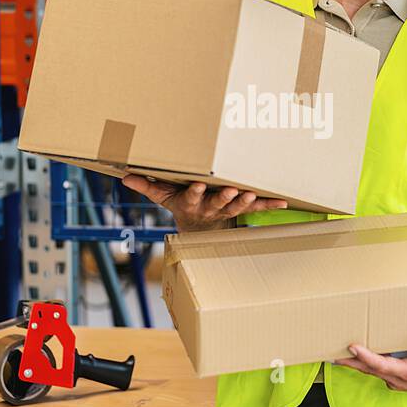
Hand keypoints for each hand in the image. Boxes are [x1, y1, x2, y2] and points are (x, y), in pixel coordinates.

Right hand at [122, 174, 286, 231]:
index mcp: (191, 202)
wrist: (201, 230)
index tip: (197, 185)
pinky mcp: (242, 210)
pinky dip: (269, 205)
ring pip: (237, 206)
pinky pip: (256, 208)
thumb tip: (123, 175)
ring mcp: (227, 210)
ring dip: (245, 201)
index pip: (191, 197)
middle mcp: (210, 208)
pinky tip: (283, 202)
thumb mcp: (164, 196)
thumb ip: (147, 186)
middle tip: (230, 190)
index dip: (194, 192)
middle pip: (217, 203)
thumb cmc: (182, 204)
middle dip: (224, 197)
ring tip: (252, 193)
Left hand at [333, 326, 406, 394]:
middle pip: (375, 372)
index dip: (369, 359)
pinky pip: (381, 372)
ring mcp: (403, 383)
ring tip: (340, 353)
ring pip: (376, 373)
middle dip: (354, 363)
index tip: (353, 347)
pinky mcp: (402, 380)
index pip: (388, 367)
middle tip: (332, 351)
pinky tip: (359, 355)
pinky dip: (368, 365)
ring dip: (358, 365)